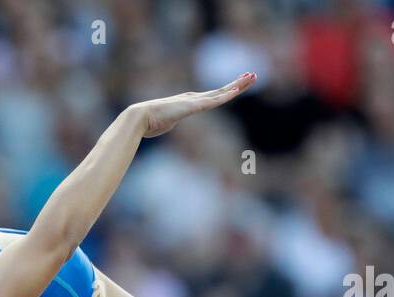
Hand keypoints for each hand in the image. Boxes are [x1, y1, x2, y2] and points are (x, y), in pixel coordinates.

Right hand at [130, 72, 254, 137]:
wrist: (141, 117)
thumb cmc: (149, 122)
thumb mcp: (164, 123)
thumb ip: (168, 122)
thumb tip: (164, 124)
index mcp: (188, 102)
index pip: (213, 95)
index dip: (227, 89)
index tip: (238, 85)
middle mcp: (193, 98)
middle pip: (221, 90)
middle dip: (237, 83)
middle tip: (252, 75)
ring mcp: (194, 101)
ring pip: (221, 92)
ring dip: (237, 85)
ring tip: (252, 77)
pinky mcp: (192, 106)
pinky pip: (213, 101)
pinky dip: (225, 96)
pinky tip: (236, 91)